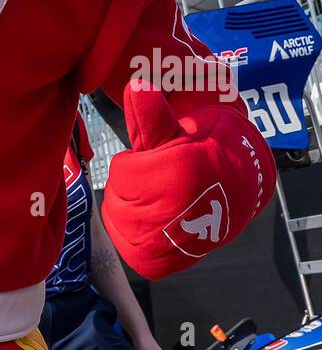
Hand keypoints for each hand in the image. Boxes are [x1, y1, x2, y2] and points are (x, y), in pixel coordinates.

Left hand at [103, 83, 274, 278]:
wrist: (233, 196)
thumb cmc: (201, 154)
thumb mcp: (177, 130)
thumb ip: (150, 114)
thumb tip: (137, 85)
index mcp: (178, 176)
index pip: (123, 171)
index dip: (136, 162)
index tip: (158, 161)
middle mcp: (173, 214)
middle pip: (118, 194)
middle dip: (132, 183)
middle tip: (158, 181)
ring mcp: (165, 245)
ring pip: (117, 218)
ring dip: (129, 206)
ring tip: (157, 199)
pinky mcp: (157, 264)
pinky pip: (124, 246)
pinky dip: (130, 233)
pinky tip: (151, 221)